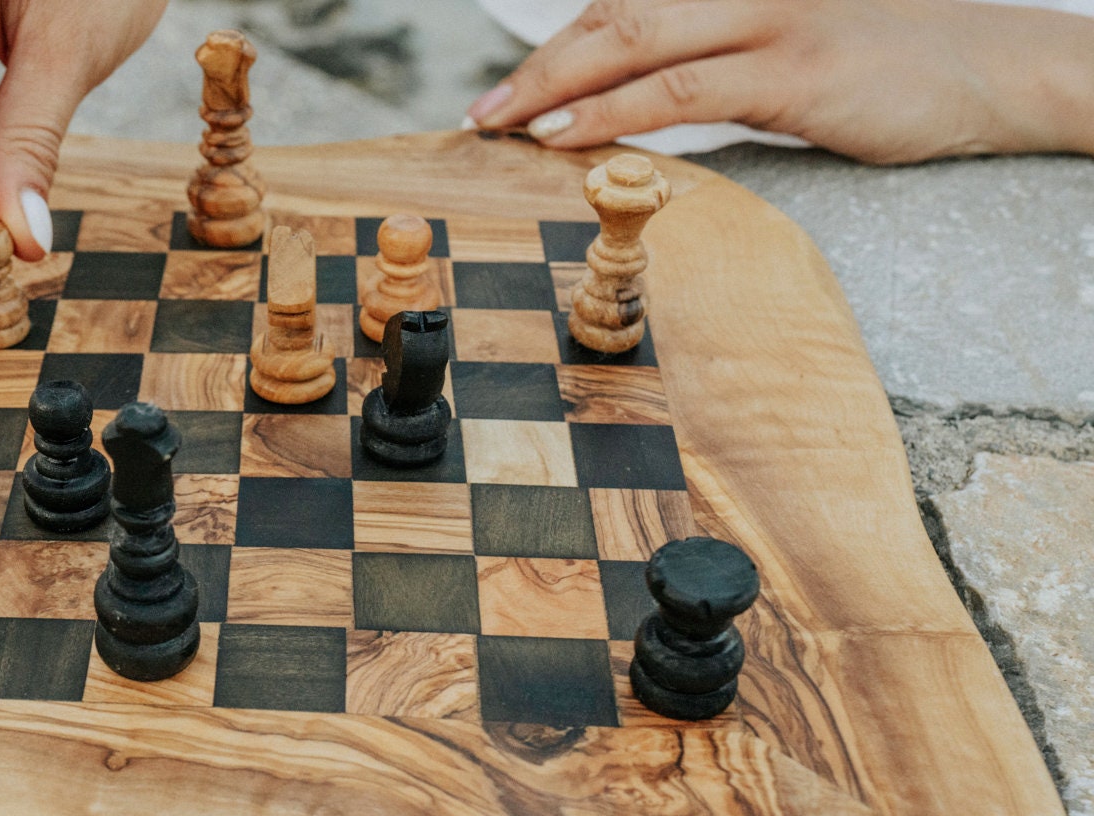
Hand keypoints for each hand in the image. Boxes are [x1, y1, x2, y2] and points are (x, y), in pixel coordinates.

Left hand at [465, 0, 1093, 163]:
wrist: (998, 66)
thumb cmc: (894, 57)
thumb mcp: (794, 43)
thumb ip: (721, 55)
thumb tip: (643, 94)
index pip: (629, 1)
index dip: (563, 44)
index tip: (513, 88)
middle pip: (616, 13)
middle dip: (539, 63)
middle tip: (483, 110)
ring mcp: (773, 22)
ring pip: (636, 43)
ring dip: (557, 88)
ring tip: (502, 125)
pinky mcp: (796, 74)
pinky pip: (684, 91)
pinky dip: (616, 113)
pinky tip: (570, 136)